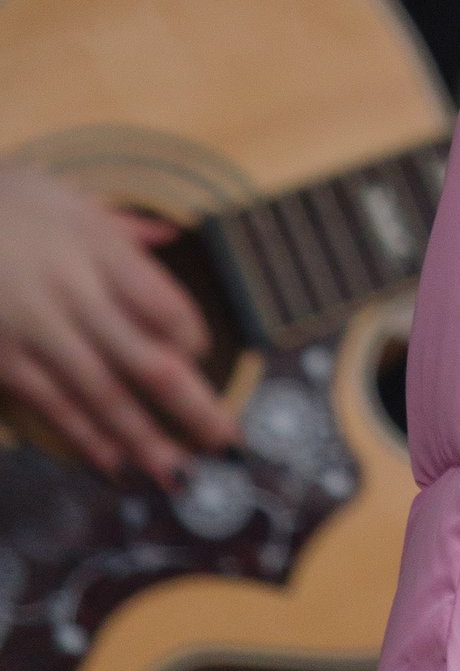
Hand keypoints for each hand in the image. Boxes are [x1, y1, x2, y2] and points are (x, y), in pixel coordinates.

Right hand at [0, 162, 236, 483]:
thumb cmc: (7, 206)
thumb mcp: (67, 197)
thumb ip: (121, 225)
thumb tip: (169, 233)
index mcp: (98, 247)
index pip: (164, 303)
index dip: (192, 335)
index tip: (203, 353)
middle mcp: (73, 292)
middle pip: (146, 359)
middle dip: (192, 406)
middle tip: (227, 440)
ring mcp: (36, 330)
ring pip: (102, 394)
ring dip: (144, 438)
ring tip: (177, 473)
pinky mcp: (3, 358)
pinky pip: (53, 404)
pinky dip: (86, 436)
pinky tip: (115, 461)